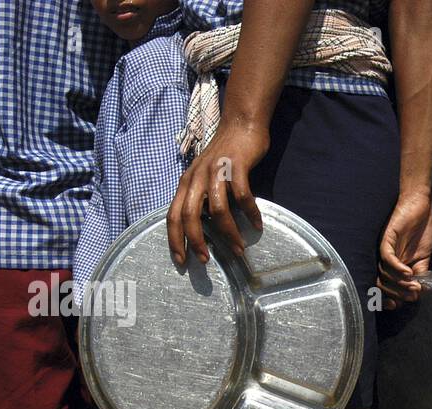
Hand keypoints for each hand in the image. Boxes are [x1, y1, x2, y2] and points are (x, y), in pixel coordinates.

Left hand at [167, 118, 270, 265]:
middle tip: (206, 260)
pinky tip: (258, 224)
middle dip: (196, 241)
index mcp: (187, 182)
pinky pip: (243, 196)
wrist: (241, 124)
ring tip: (239, 248)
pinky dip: (250, 212)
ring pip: (218, 209)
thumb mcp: (204, 177)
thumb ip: (201, 197)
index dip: (175, 239)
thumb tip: (203, 226)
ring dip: (229, 232)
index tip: (182, 261)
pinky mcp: (236, 166)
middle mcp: (197, 177)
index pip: (173, 215)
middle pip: (190, 214)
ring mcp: (216, 171)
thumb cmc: (225, 155)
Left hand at [377, 190, 431, 308]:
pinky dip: (397, 268)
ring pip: (384, 273)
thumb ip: (421, 274)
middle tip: (412, 297)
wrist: (420, 207)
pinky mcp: (387, 239)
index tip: (398, 306)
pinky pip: (387, 258)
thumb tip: (419, 293)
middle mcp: (386, 261)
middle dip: (397, 294)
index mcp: (393, 267)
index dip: (388, 298)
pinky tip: (408, 272)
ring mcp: (385, 250)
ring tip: (414, 286)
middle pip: (383, 284)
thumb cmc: (421, 230)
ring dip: (400, 283)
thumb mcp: (424, 258)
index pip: (384, 287)